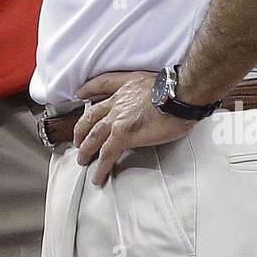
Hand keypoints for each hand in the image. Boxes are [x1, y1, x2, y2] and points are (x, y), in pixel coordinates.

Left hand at [73, 71, 191, 187]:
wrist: (179, 95)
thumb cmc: (174, 89)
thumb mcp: (154, 80)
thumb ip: (142, 88)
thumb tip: (147, 98)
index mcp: (125, 88)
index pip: (102, 85)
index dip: (89, 89)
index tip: (80, 93)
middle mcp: (117, 103)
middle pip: (90, 116)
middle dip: (81, 130)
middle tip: (77, 140)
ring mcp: (117, 119)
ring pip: (93, 137)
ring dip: (85, 150)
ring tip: (82, 160)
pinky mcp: (123, 135)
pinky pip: (107, 154)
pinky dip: (101, 167)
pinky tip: (97, 177)